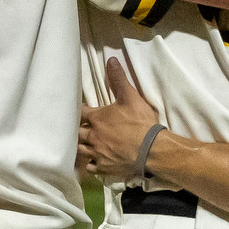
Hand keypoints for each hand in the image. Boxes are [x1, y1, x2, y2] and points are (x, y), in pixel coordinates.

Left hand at [78, 59, 160, 178]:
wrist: (151, 150)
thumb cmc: (140, 123)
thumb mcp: (131, 97)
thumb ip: (119, 79)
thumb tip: (111, 60)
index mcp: (97, 118)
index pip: (81, 112)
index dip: (80, 110)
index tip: (81, 110)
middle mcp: (93, 136)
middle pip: (77, 132)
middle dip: (77, 129)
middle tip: (79, 127)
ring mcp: (97, 153)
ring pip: (80, 150)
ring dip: (80, 145)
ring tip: (81, 143)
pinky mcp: (104, 167)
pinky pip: (90, 166)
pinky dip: (89, 163)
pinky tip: (91, 161)